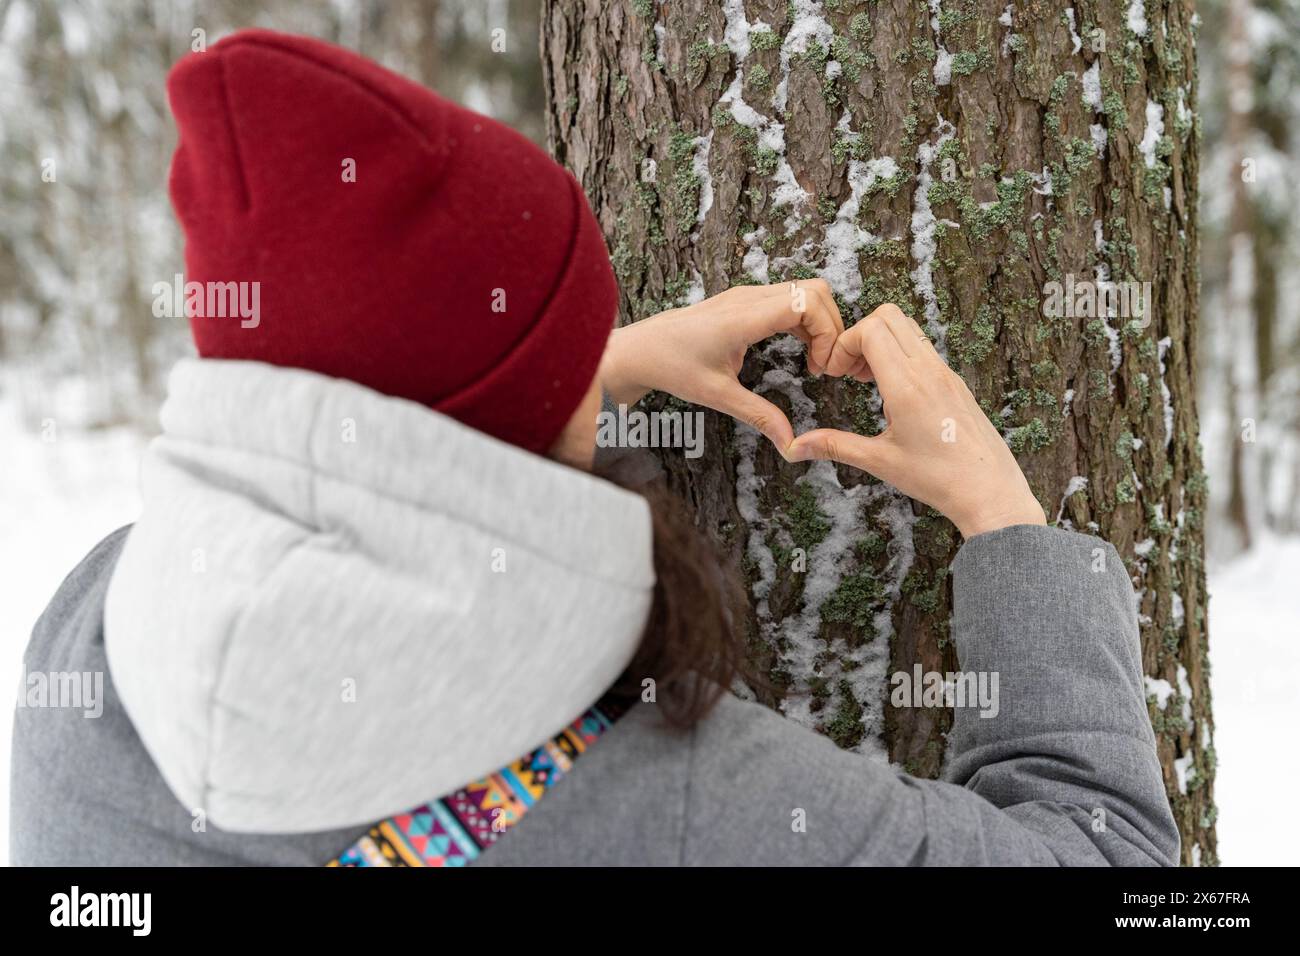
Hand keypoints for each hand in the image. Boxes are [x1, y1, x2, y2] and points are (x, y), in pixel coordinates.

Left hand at [599, 280, 842, 456]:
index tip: (821, 367)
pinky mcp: (745, 299)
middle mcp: (748, 297)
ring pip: (805, 291)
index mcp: (742, 317)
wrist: (640, 349)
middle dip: (832, 327)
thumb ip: (759, 416)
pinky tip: (802, 352)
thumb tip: (790, 444)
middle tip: (826, 367)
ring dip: (820, 324)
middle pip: (815, 290)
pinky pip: (789, 298)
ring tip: (816, 363)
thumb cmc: (672, 367)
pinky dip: (805, 321)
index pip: (806, 302)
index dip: (826, 331)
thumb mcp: (718, 396)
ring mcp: (747, 294)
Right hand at [787, 304, 1046, 538]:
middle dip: (859, 335)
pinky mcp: (954, 381)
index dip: (843, 343)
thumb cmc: (939, 479)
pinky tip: (890, 392)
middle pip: (888, 315)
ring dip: (880, 342)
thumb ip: (834, 447)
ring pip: (907, 328)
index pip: (870, 329)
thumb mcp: (880, 462)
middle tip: (847, 371)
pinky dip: (899, 354)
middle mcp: (928, 370)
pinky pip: (922, 348)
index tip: (834, 374)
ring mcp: (945, 372)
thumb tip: (794, 449)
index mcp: (907, 386)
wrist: (991, 492)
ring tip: (865, 380)